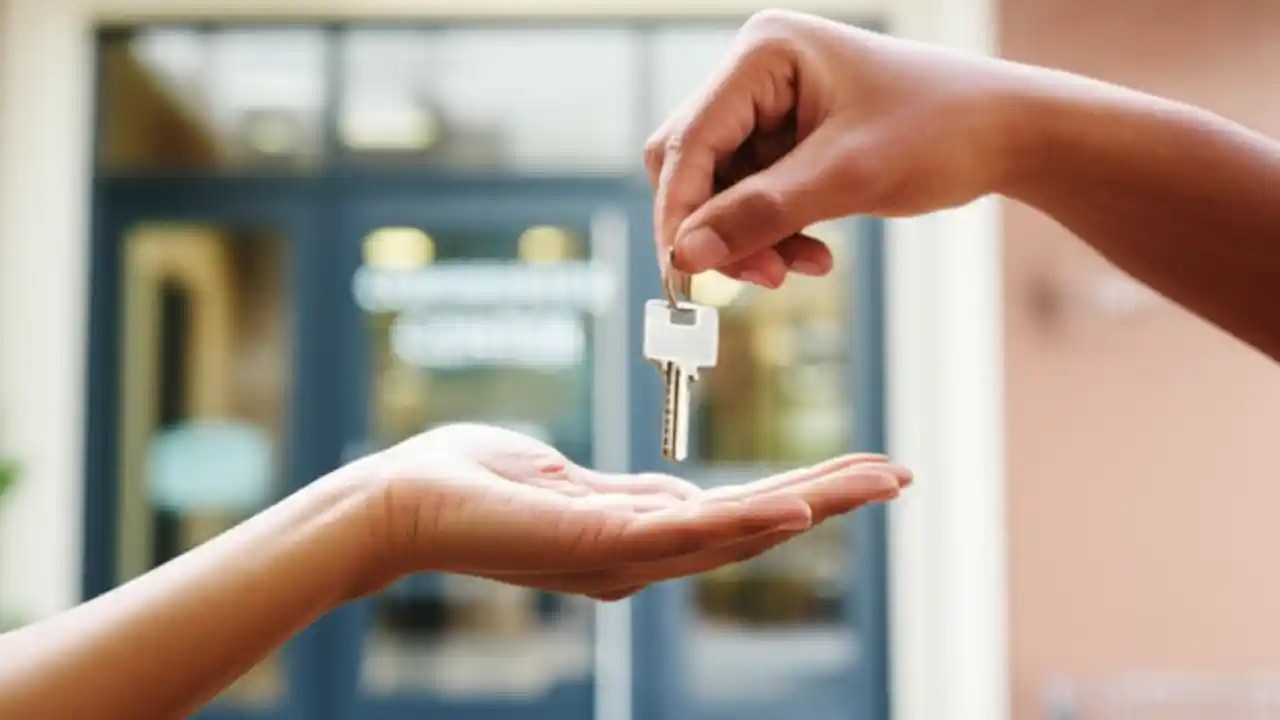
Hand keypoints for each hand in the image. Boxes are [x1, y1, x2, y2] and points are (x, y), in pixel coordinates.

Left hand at [362, 423, 908, 600]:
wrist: (400, 502)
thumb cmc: (472, 484)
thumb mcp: (571, 484)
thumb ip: (630, 495)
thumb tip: (684, 494)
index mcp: (638, 536)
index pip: (737, 515)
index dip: (803, 497)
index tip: (860, 472)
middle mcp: (640, 557)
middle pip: (752, 528)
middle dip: (828, 501)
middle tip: (899, 475)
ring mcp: (620, 556)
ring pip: (732, 530)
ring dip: (808, 506)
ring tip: (873, 481)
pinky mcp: (592, 543)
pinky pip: (680, 529)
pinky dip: (743, 520)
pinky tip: (793, 505)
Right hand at [647, 9, 1023, 287]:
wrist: (1008, 134)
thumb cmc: (940, 131)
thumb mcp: (845, 177)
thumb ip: (760, 215)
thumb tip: (684, 255)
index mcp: (763, 53)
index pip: (688, 139)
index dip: (680, 210)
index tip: (684, 272)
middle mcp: (757, 74)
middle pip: (694, 166)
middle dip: (720, 228)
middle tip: (761, 277)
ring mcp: (772, 108)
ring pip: (722, 192)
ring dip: (754, 239)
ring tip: (801, 270)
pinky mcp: (790, 142)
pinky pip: (754, 199)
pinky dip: (776, 234)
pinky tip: (815, 256)